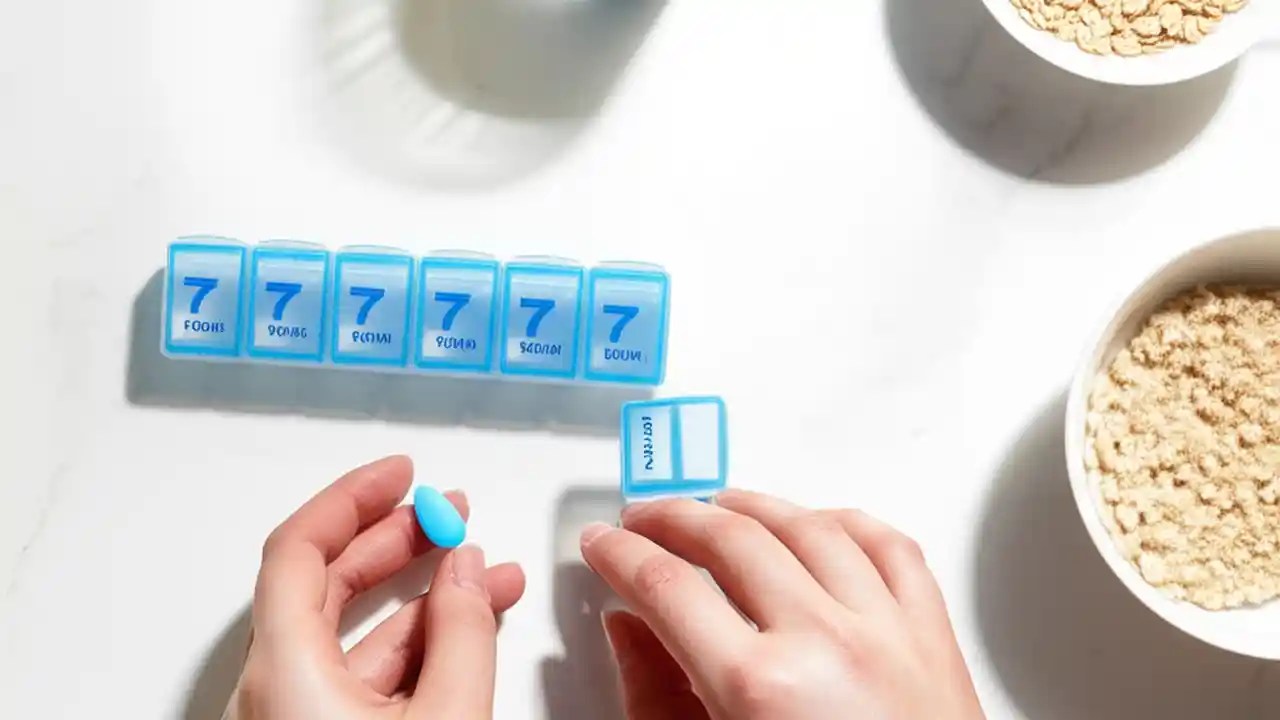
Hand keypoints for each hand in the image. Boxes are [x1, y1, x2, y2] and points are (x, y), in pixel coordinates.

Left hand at [227, 456, 525, 719]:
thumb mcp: (447, 718)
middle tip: (446, 514)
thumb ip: (463, 636)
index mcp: (282, 672)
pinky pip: (356, 675)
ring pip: (346, 633)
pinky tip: (463, 631)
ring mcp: (290, 717)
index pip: (297, 550)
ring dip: (418, 597)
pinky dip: (411, 646)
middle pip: (322, 584)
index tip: (399, 474)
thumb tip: (469, 570)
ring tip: (482, 574)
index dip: (350, 499)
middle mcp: (270, 690)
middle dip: (394, 540)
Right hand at [585, 490, 984, 719]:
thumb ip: (658, 696)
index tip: (605, 545)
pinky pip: (887, 545)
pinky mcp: (932, 636)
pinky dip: (842, 520)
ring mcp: (888, 633)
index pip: (666, 586)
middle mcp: (827, 646)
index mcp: (760, 689)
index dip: (621, 555)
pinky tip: (812, 521)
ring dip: (750, 504)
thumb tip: (629, 630)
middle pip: (731, 538)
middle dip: (672, 517)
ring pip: (808, 524)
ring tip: (716, 505)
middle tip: (643, 520)